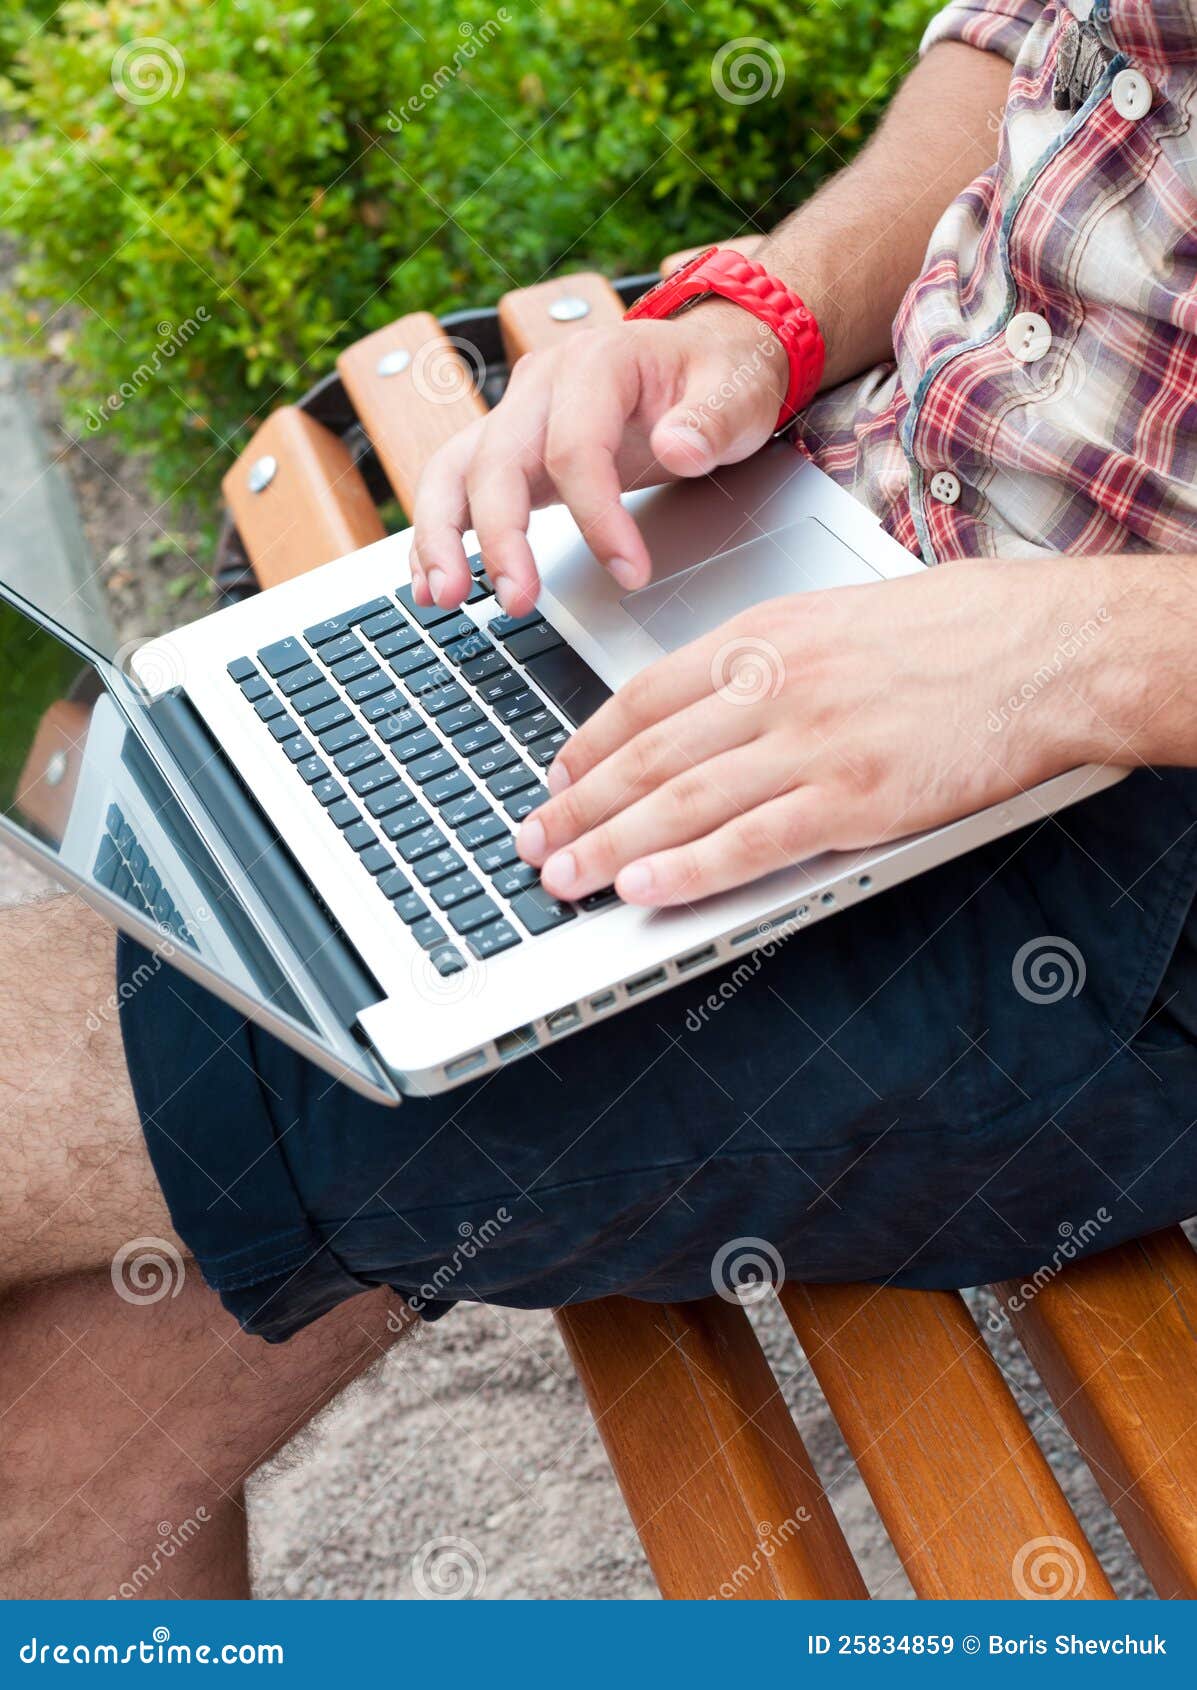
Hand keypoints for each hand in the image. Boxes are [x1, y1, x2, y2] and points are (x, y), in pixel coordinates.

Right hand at [409, 299, 786, 616]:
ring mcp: (517, 415)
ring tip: (443, 598)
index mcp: (597, 361)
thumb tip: (679, 448)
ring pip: (454, 470)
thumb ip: (712, 420)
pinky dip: (438, 535)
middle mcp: (541, 383)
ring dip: (440, 536)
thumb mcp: (737, 392)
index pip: (575, 446)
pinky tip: (433, 584)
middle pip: (497, 460)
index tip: (630, 572)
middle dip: (499, 537)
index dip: (598, 517)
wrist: (703, 357)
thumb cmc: (718, 376)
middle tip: (517, 602)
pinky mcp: (509, 448)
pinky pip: (455, 488)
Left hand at [516, 558, 1107, 905]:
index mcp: (766, 637)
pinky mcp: (853, 799)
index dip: (591, 744)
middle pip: (646, 753)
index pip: (646, 695)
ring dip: (610, 846)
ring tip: (561, 877)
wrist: (1045, 651)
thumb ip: (763, 662)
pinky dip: (687, 870)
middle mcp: (775, 686)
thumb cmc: (955, 633)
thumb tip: (701, 710)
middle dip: (578, 805)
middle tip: (532, 840)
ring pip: (681, 802)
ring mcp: (811, 744)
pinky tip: (641, 890)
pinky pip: (749, 842)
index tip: (558, 777)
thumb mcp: (836, 619)